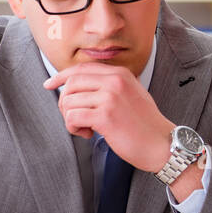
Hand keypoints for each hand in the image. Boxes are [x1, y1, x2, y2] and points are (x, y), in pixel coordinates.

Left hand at [44, 61, 174, 172]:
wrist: (162, 144)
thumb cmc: (145, 124)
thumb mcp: (132, 94)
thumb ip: (110, 86)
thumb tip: (78, 86)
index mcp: (120, 74)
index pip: (81, 68)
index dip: (61, 76)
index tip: (49, 85)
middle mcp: (115, 81)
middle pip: (71, 83)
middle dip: (65, 102)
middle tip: (75, 118)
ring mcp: (110, 98)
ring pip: (68, 101)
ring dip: (70, 118)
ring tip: (86, 128)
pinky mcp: (105, 117)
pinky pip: (72, 117)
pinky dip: (73, 127)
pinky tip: (88, 134)